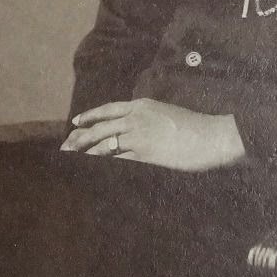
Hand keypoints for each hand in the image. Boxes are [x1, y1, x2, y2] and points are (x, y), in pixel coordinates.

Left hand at [60, 98, 245, 171]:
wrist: (211, 136)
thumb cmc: (194, 127)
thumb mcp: (166, 113)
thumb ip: (148, 117)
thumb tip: (133, 126)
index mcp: (142, 105)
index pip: (108, 109)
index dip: (90, 116)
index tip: (76, 122)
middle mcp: (136, 118)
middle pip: (100, 127)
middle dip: (80, 138)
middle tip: (64, 147)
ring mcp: (139, 136)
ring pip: (104, 144)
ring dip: (85, 153)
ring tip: (72, 160)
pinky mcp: (144, 154)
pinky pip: (118, 161)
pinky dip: (103, 166)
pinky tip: (93, 171)